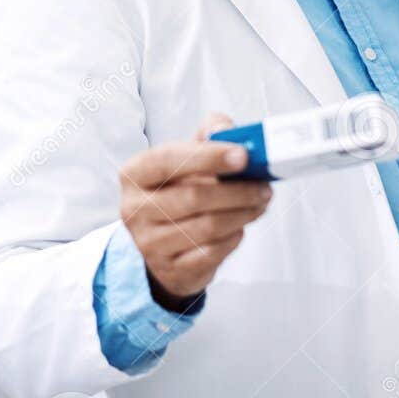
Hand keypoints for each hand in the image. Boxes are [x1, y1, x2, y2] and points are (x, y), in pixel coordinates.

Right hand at [118, 113, 273, 309]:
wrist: (162, 243)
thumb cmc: (177, 192)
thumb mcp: (186, 159)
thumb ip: (208, 136)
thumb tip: (227, 128)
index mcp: (134, 174)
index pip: (168, 160)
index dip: (207, 156)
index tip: (243, 155)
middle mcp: (135, 209)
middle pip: (193, 197)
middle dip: (236, 191)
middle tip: (264, 186)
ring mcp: (149, 243)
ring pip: (207, 227)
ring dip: (242, 214)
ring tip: (260, 202)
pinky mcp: (170, 269)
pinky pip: (212, 252)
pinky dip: (233, 237)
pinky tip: (241, 226)